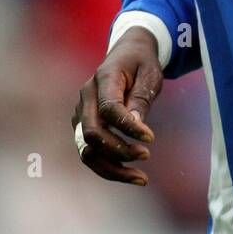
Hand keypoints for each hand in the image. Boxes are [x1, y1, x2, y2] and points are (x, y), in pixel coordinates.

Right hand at [71, 27, 162, 184]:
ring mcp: (81, 113)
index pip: (109, 109)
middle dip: (119, 150)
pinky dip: (109, 167)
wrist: (127, 54)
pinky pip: (91, 153)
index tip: (152, 138)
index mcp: (103, 78)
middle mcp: (86, 97)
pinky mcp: (83, 127)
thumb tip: (136, 125)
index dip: (129, 127)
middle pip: (91, 134)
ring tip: (142, 179)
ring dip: (112, 168)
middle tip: (147, 155)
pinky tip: (132, 174)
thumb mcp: (150, 74)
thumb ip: (141, 98)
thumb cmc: (142, 63)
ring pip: (86, 150)